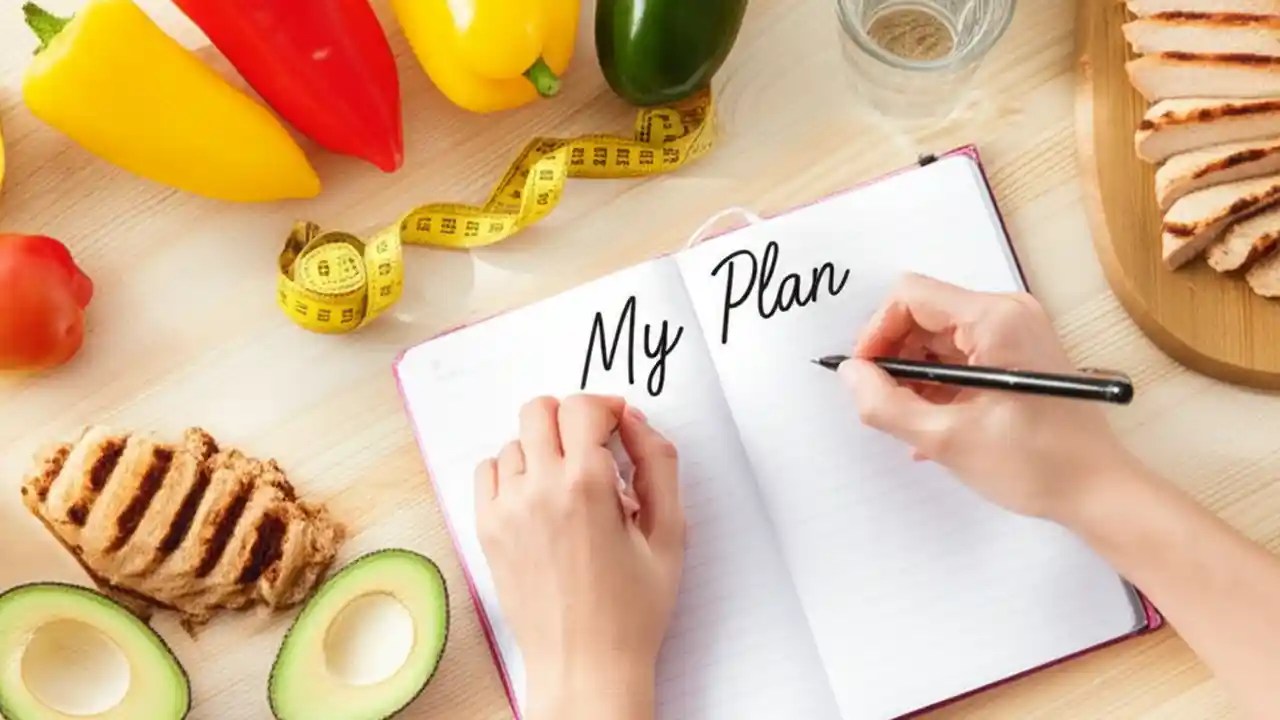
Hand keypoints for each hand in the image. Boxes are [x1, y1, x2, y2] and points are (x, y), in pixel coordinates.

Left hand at [475, 395, 684, 719]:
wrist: (585, 665)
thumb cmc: (633, 609)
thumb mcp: (670, 534)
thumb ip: (659, 463)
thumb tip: (634, 420)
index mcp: (586, 486)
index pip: (583, 407)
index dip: (606, 407)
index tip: (617, 426)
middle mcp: (538, 489)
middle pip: (540, 409)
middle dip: (570, 417)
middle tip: (592, 446)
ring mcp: (506, 509)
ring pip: (515, 440)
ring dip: (543, 448)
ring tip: (569, 484)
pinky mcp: (487, 530)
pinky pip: (488, 471)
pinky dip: (512, 471)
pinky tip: (538, 497)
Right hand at [840, 274, 1131, 519]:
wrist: (1098, 490)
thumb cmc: (1038, 464)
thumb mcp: (945, 438)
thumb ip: (885, 404)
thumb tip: (850, 376)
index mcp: (995, 320)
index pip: (911, 297)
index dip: (876, 332)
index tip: (864, 372)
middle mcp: (1008, 313)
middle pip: (924, 315)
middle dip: (895, 357)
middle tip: (882, 401)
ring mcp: (1017, 332)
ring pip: (939, 338)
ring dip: (916, 375)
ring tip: (912, 420)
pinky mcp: (1019, 353)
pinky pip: (961, 354)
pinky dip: (939, 383)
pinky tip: (933, 422)